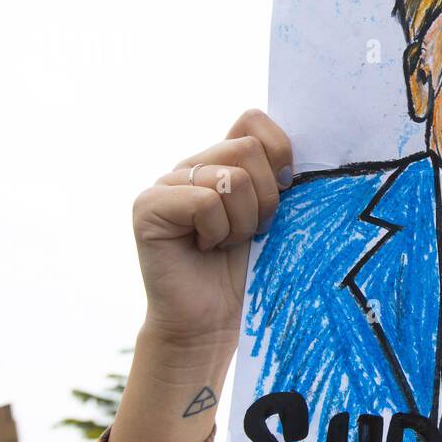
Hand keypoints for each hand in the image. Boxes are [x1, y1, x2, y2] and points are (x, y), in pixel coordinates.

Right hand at [133, 109, 292, 349]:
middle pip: (248, 148)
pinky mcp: (148, 206)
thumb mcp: (276, 216)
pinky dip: (216, 232)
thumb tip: (294, 151)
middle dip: (265, 198)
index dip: (279, 153)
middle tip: (250, 231)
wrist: (212, 321)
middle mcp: (192, 165)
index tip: (283, 192)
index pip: (253, 120)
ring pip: (230, 178)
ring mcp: (166, 182)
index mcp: (223, 161)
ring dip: (242, 221)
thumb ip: (279, 176)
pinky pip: (204, 202)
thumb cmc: (249, 270)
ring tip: (224, 242)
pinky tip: (202, 249)